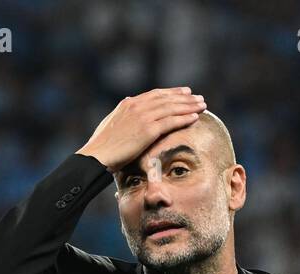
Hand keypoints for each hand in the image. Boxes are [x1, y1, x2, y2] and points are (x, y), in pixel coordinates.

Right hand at [76, 87, 206, 171]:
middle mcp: (137, 106)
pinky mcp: (148, 130)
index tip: (185, 92)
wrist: (97, 156)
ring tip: (202, 106)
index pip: (156, 94)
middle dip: (185, 98)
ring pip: (171, 108)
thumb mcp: (112, 123)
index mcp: (128, 104)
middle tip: (198, 98)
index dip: (172, 93)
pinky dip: (184, 118)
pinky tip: (195, 118)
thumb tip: (128, 103)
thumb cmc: (102, 146)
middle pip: (167, 99)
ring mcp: (143, 117)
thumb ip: (123, 113)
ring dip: (189, 106)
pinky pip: (171, 122)